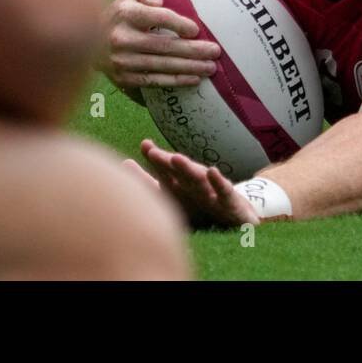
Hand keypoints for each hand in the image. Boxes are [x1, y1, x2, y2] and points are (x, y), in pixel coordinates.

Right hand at [98, 0, 222, 99]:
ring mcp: (121, 61)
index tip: (196, 30)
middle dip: (193, 50)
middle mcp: (121, 38)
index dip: (178, 24)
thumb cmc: (122, 13)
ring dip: (190, 67)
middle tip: (215, 51)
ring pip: (162, 65)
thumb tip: (160, 1)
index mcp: (126, 13)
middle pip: (164, 45)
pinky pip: (154, 81)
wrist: (89, 40)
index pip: (157, 17)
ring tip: (211, 67)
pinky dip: (176, 81)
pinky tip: (194, 79)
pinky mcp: (123, 78)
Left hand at [123, 139, 259, 228]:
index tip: (144, 145)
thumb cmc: (201, 202)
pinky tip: (212, 171)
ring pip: (198, 180)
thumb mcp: (174, 194)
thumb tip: (123, 163)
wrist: (239, 217)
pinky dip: (219, 182)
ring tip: (175, 158)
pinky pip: (224, 192)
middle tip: (152, 152)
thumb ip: (148, 181)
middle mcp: (196, 185)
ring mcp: (213, 192)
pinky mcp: (230, 201)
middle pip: (179, 172)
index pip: (166, 171)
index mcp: (181, 185)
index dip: (156, 160)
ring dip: (187, 169)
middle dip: (166, 162)